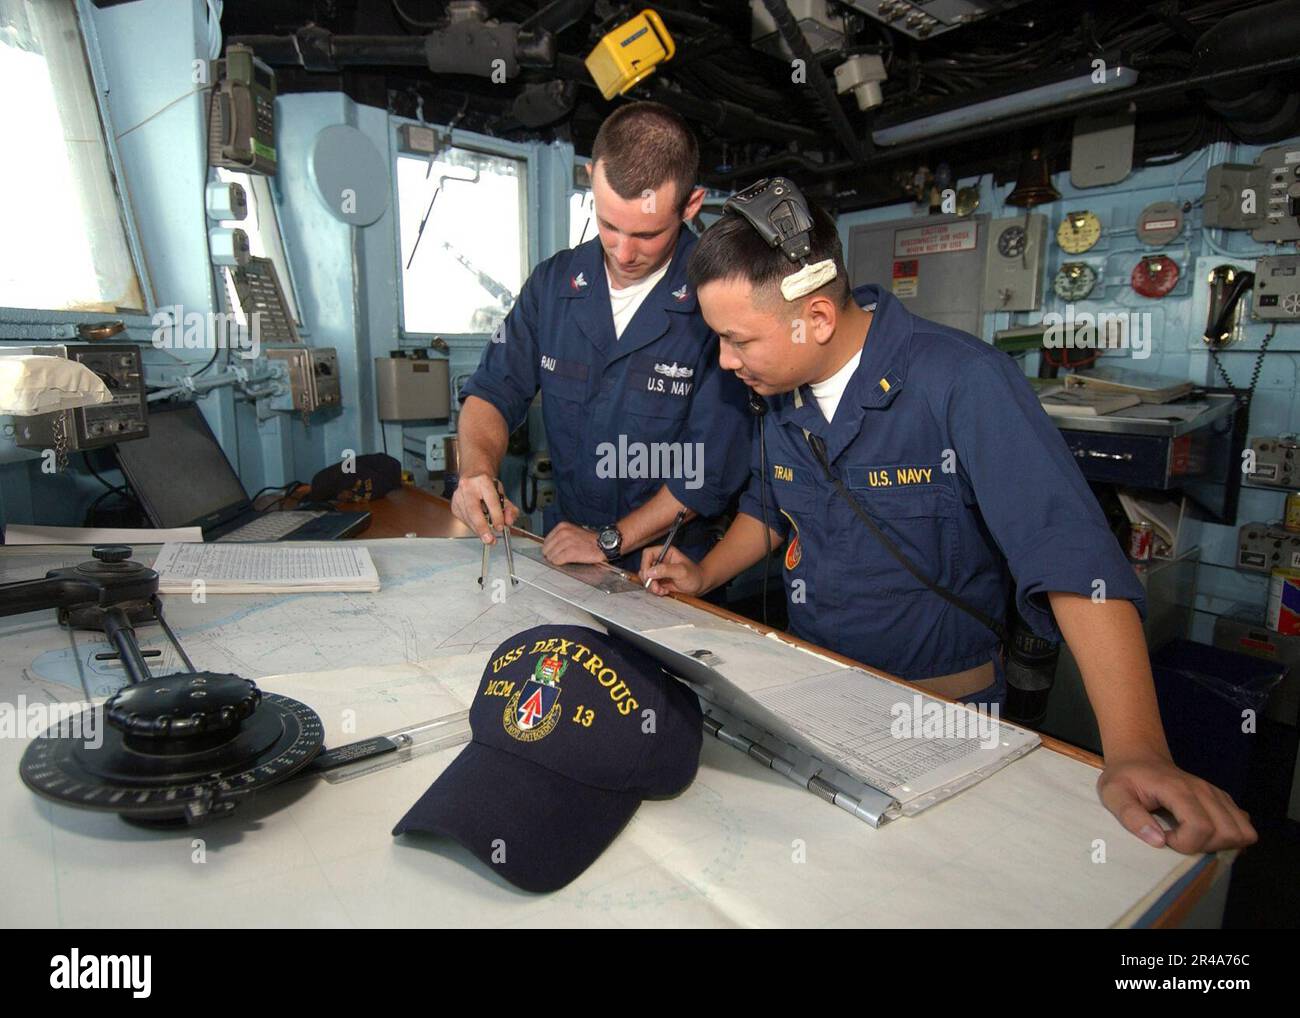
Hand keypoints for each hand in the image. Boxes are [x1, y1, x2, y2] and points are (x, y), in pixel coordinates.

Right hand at [451, 473, 518, 543]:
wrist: (473, 475)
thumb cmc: (487, 484)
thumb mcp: (502, 493)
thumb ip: (509, 508)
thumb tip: (509, 522)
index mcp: (482, 481)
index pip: (490, 501)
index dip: (496, 516)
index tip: (500, 528)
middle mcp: (468, 487)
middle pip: (473, 510)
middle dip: (482, 528)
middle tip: (489, 539)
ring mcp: (458, 496)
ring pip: (468, 518)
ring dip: (478, 530)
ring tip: (487, 537)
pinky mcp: (454, 505)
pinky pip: (464, 520)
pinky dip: (473, 526)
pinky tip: (478, 527)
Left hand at [542, 521, 605, 564]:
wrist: (603, 543)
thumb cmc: (589, 540)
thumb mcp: (572, 532)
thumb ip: (560, 537)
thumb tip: (549, 547)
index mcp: (562, 527)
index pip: (546, 541)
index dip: (549, 549)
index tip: (553, 552)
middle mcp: (563, 533)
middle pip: (547, 549)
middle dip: (551, 555)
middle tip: (559, 557)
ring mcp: (567, 542)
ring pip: (551, 556)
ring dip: (555, 560)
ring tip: (564, 559)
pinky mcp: (571, 552)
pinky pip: (557, 560)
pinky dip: (559, 563)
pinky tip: (565, 561)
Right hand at [639, 545, 705, 596]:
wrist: (698, 586)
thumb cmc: (694, 576)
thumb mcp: (681, 572)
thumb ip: (666, 570)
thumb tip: (649, 572)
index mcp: (665, 552)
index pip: (648, 554)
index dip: (645, 564)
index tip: (649, 575)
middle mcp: (660, 560)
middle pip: (644, 567)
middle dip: (648, 579)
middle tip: (656, 587)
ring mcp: (658, 571)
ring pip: (645, 577)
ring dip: (651, 586)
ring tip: (662, 590)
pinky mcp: (658, 580)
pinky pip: (650, 585)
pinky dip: (654, 590)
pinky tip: (664, 591)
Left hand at [1097, 755, 1257, 853]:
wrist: (1140, 756)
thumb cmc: (1125, 776)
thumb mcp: (1113, 794)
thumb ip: (1131, 816)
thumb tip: (1158, 841)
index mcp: (1178, 789)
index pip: (1201, 827)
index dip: (1184, 843)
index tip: (1164, 837)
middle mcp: (1204, 791)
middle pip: (1228, 833)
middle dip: (1205, 847)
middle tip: (1180, 839)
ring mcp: (1217, 795)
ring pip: (1244, 832)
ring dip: (1222, 845)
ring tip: (1194, 839)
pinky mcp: (1223, 800)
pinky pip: (1244, 826)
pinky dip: (1232, 838)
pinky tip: (1208, 835)